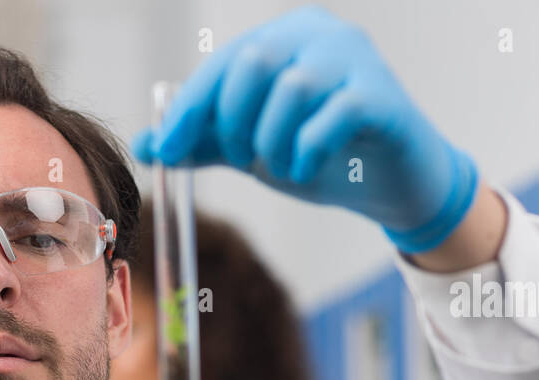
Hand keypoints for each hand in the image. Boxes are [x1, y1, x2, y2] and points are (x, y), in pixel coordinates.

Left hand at [132, 5, 478, 252]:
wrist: (391, 185)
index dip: (191, 107)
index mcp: (286, 37)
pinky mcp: (382, 95)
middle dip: (234, 119)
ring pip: (293, 88)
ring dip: (273, 140)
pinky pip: (333, 115)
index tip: (166, 149)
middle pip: (256, 59)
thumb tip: (147, 145)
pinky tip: (305, 170)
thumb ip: (204, 143)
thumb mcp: (252, 148)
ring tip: (280, 167)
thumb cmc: (322, 156)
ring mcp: (357, 60)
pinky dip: (307, 150)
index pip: (225, 61)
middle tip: (242, 160)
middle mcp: (321, 34)